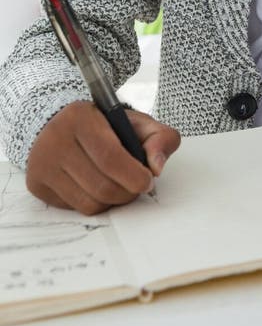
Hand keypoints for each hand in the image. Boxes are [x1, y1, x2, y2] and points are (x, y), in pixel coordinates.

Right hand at [26, 101, 180, 214]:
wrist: (62, 125)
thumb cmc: (105, 126)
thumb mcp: (136, 122)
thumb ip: (160, 138)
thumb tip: (156, 167)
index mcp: (79, 117)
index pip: (110, 157)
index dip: (134, 176)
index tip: (147, 181)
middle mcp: (55, 139)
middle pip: (101, 186)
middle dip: (127, 192)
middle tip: (136, 186)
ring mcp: (42, 163)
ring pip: (89, 203)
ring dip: (112, 201)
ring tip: (118, 184)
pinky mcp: (37, 184)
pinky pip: (75, 208)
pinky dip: (93, 202)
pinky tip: (96, 185)